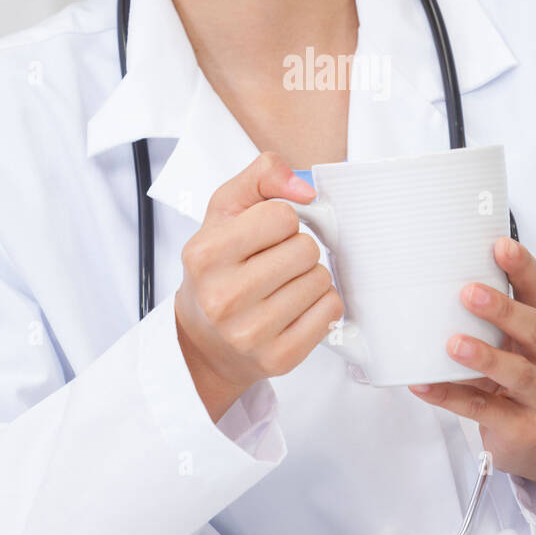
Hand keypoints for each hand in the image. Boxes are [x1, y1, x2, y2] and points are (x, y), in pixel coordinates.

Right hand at [174, 151, 343, 421]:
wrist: (205, 339)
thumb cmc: (219, 268)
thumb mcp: (224, 212)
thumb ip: (261, 177)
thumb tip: (306, 189)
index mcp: (205, 255)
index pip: (281, 216)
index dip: (281, 220)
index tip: (265, 236)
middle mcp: (223, 297)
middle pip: (306, 249)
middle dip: (298, 249)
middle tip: (275, 263)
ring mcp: (250, 333)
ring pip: (321, 280)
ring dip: (310, 277)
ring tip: (283, 286)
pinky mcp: (279, 358)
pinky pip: (331, 311)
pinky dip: (321, 304)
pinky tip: (296, 307)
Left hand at [409, 237, 535, 483]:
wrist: (532, 435)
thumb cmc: (514, 370)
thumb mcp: (510, 338)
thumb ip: (486, 313)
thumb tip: (431, 277)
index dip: (522, 267)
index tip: (500, 245)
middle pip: (534, 328)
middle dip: (503, 309)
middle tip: (468, 292)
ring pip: (518, 372)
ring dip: (485, 356)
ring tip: (454, 343)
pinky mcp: (523, 426)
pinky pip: (485, 410)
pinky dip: (451, 397)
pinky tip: (424, 385)